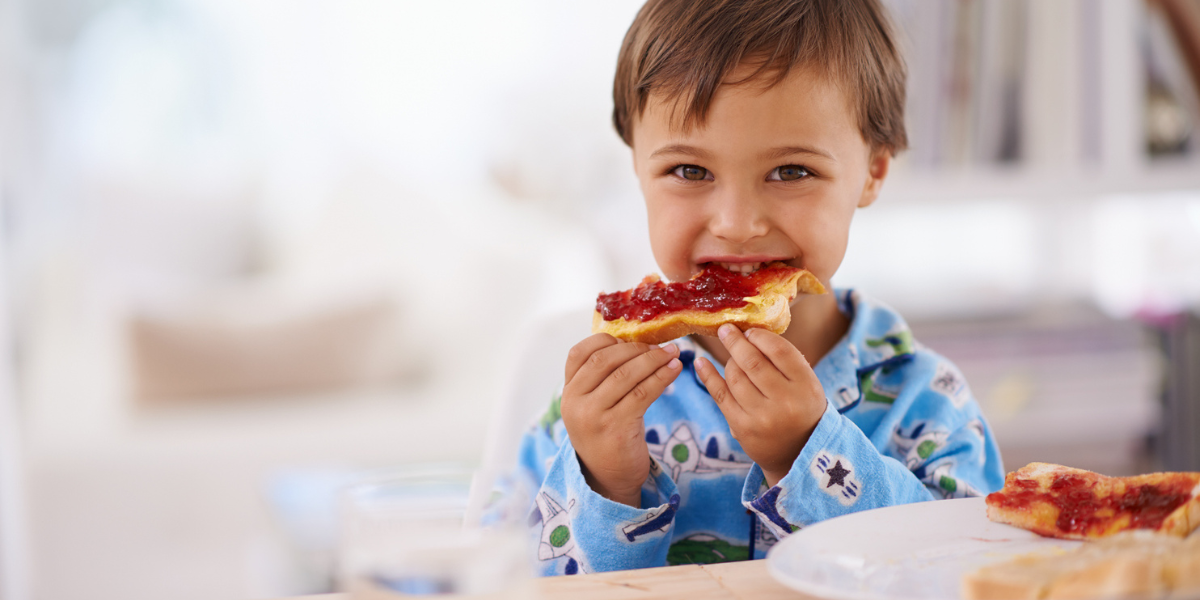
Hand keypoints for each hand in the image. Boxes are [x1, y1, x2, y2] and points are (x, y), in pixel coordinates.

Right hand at [561, 334, 681, 506]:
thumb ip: (601, 378)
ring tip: (673, 354)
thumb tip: (634, 342)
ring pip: (626, 374)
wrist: (609, 478)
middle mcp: (575, 402)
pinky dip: (662, 377)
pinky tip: (674, 370)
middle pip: (606, 360)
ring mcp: (594, 416)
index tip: (632, 339)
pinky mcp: (616, 428)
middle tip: (661, 346)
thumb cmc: (607, 434)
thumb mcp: (593, 405)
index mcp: (568, 392)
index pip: (579, 353)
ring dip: (654, 359)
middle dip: (637, 348)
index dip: (607, 340)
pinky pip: (643, 393)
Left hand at [695, 324, 826, 486]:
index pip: (780, 351)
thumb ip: (786, 362)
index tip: (750, 331)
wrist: (798, 455)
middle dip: (736, 342)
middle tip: (726, 329)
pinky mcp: (742, 427)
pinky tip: (701, 362)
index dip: (761, 337)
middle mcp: (785, 402)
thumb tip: (752, 332)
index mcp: (806, 387)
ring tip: (731, 355)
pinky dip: (708, 376)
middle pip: (753, 362)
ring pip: (735, 376)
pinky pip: (720, 395)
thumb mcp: (807, 386)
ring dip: (729, 360)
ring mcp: (761, 417)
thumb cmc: (802, 410)